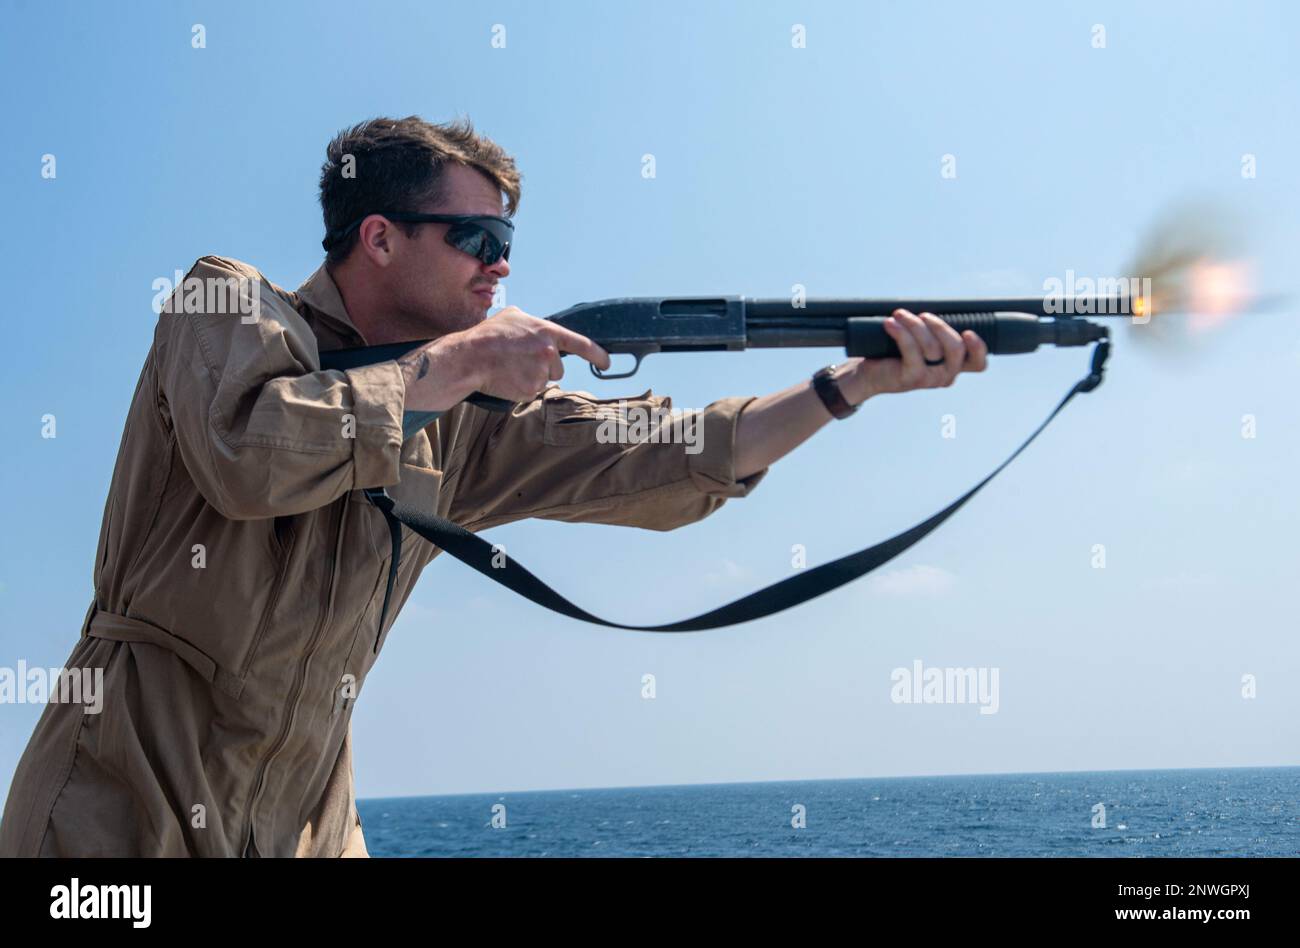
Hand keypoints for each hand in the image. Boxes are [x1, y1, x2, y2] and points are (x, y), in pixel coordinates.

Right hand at [399, 307, 610, 410]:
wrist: (469, 357)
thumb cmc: (488, 335)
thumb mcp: (513, 316)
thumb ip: (533, 324)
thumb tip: (538, 330)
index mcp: (547, 332)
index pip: (581, 344)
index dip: (597, 354)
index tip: (606, 362)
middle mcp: (548, 353)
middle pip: (558, 368)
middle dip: (543, 366)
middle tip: (519, 360)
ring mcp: (541, 373)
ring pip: (544, 380)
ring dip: (531, 377)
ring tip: (510, 367)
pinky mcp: (531, 390)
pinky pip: (532, 392)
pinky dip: (521, 388)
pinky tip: (507, 378)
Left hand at [838, 309, 988, 403]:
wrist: (868, 374)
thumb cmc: (894, 352)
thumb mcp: (919, 340)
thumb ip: (933, 330)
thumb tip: (935, 308)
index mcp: (953, 366)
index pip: (978, 363)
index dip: (979, 348)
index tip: (968, 331)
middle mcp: (946, 376)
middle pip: (957, 349)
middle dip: (939, 326)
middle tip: (921, 315)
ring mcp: (930, 380)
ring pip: (933, 347)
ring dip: (915, 325)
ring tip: (898, 315)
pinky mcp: (911, 378)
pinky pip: (912, 351)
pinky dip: (901, 332)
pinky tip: (890, 323)